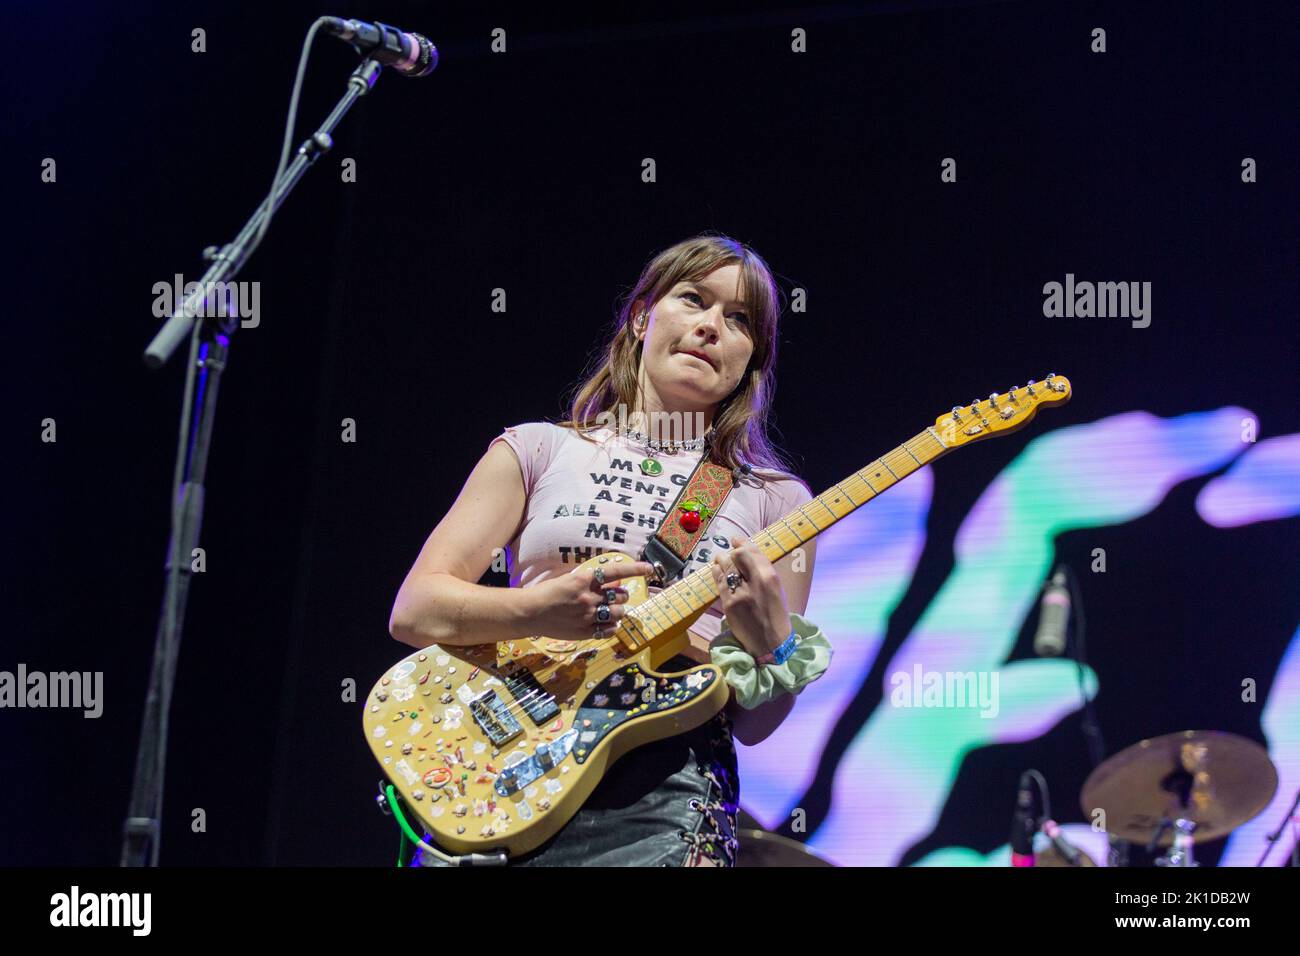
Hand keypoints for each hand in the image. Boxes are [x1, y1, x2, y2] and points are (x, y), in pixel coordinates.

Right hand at [525, 559, 654, 641]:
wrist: (530, 612)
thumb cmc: (549, 592)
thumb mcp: (571, 580)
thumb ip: (593, 581)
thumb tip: (615, 582)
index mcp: (584, 580)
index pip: (615, 572)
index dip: (634, 570)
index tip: (649, 569)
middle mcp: (589, 597)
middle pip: (621, 596)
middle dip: (621, 596)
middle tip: (613, 597)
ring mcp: (588, 616)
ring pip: (618, 613)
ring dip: (617, 611)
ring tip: (609, 610)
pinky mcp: (585, 632)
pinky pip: (609, 630)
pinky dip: (611, 626)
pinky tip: (604, 623)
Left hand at [709, 537, 789, 656]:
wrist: (770, 645)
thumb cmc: (777, 616)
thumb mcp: (777, 590)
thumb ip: (763, 571)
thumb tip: (747, 552)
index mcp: (770, 577)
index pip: (751, 552)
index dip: (741, 543)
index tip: (736, 540)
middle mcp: (754, 583)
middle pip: (736, 556)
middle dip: (732, 552)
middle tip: (730, 552)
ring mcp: (739, 594)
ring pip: (724, 566)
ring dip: (722, 560)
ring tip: (722, 560)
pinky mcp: (728, 604)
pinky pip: (719, 581)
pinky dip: (717, 573)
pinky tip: (718, 570)